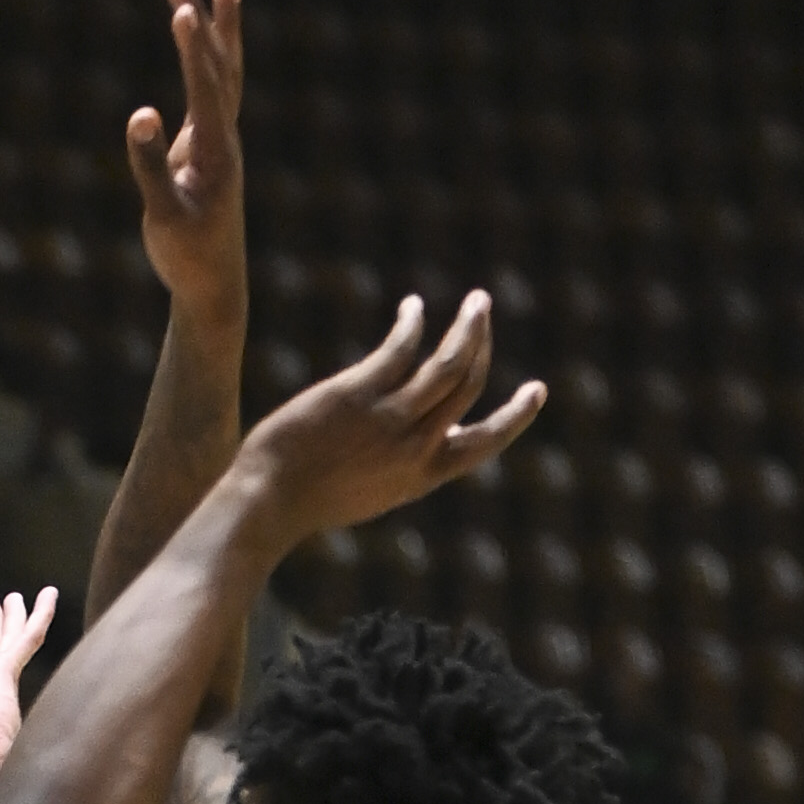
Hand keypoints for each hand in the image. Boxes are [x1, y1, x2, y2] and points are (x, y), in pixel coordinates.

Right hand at [129, 0, 245, 331]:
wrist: (214, 285)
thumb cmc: (187, 255)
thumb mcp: (163, 216)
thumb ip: (150, 166)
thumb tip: (140, 115)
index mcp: (215, 151)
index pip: (206, 88)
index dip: (193, 50)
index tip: (181, 11)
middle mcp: (225, 138)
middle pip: (219, 67)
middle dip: (203, 21)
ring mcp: (221, 141)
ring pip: (225, 74)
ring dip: (218, 30)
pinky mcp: (210, 149)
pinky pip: (215, 92)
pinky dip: (209, 60)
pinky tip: (199, 45)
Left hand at [238, 291, 544, 549]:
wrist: (267, 503)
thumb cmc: (306, 501)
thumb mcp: (366, 494)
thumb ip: (397, 467)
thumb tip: (416, 441)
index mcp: (421, 476)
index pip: (483, 443)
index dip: (516, 416)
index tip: (536, 390)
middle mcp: (415, 447)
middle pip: (469, 386)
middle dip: (482, 345)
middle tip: (482, 312)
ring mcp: (390, 419)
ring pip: (449, 363)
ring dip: (468, 327)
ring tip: (476, 301)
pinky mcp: (360, 393)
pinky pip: (402, 347)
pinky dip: (413, 323)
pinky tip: (412, 308)